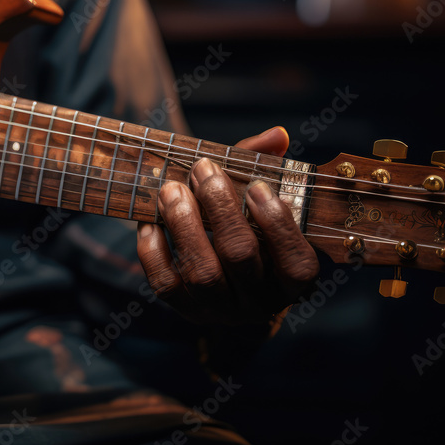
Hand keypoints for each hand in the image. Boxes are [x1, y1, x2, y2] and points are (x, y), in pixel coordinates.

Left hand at [136, 126, 318, 324]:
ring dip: (185, 224)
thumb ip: (265, 166)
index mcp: (291, 280)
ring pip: (203, 273)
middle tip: (202, 169)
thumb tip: (277, 135)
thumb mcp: (260, 199)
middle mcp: (260, 303)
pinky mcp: (185, 309)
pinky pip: (166, 284)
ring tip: (171, 189)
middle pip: (241, 255)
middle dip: (220, 207)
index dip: (277, 223)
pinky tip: (150, 222)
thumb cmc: (250, 226)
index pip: (295, 262)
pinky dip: (154, 251)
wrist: (225, 279)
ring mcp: (221, 309)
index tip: (256, 185)